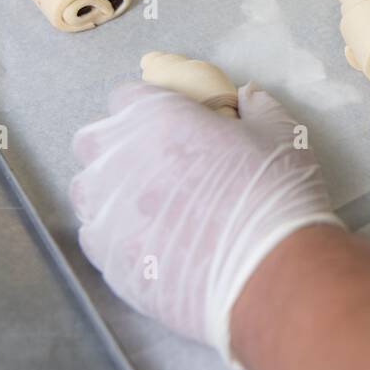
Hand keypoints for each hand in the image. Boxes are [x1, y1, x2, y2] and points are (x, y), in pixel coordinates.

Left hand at [70, 82, 340, 362]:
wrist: (268, 272)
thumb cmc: (274, 194)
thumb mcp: (280, 135)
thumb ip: (257, 107)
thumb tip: (249, 98)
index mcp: (156, 117)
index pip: (125, 97)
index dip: (148, 109)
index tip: (170, 126)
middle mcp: (118, 159)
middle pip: (94, 142)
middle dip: (119, 148)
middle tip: (159, 166)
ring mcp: (107, 212)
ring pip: (89, 192)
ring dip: (112, 193)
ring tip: (155, 211)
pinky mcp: (108, 260)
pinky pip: (97, 238)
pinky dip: (118, 237)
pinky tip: (155, 244)